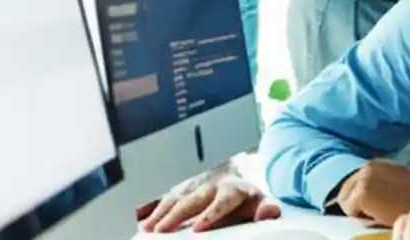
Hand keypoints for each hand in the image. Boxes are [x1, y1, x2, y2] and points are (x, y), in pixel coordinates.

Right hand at [136, 160, 280, 232]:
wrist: (231, 178)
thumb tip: (268, 213)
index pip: (223, 200)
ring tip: (150, 228)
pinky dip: (150, 208)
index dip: (211, 213)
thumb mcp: (259, 202)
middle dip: (176, 215)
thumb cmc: (243, 198)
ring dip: (160, 213)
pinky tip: (141, 220)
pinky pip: (162, 198)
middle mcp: (209, 186)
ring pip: (174, 198)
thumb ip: (266, 209)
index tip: (199, 227)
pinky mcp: (178, 191)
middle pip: (192, 199)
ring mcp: (191, 187)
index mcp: (232, 189)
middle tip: (162, 231)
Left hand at [335, 160, 409, 225]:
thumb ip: (377, 183)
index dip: (356, 198)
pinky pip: (349, 210)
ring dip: (355, 209)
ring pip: (344, 201)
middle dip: (353, 203)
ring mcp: (362, 180)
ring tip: (375, 215)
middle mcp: (365, 169)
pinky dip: (360, 216)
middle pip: (344, 191)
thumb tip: (363, 198)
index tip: (367, 208)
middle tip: (370, 214)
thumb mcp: (394, 181)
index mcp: (372, 165)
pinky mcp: (362, 194)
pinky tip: (378, 216)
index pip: (351, 183)